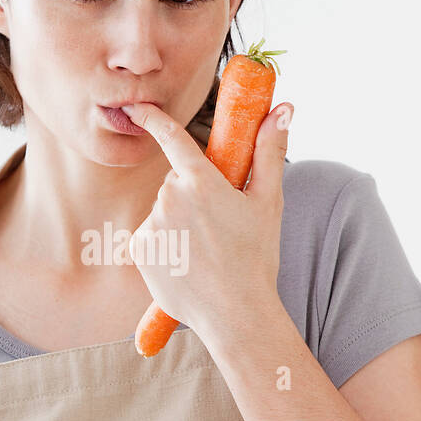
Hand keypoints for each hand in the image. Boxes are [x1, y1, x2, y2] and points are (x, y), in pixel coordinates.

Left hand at [120, 99, 292, 344]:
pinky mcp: (139, 249)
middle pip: (176, 182)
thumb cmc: (256, 257)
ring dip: (179, 221)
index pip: (173, 139)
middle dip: (193, 194)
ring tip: (205, 250)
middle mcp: (170, 198)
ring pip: (164, 209)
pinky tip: (187, 263)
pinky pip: (152, 235)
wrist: (235, 313)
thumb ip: (270, 151)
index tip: (137, 107)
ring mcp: (151, 224)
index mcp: (201, 182)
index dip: (153, 118)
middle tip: (218, 224)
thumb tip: (283, 110)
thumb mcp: (268, 202)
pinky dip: (166, 244)